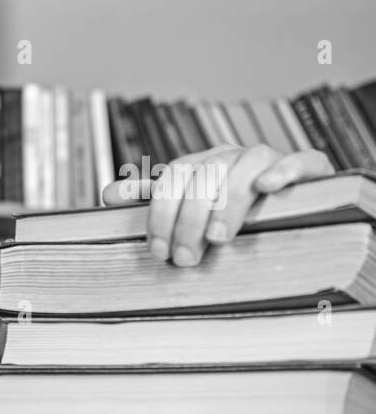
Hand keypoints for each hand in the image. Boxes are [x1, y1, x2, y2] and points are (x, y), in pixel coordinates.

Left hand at [101, 144, 334, 266]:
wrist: (297, 198)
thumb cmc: (232, 207)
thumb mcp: (191, 203)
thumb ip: (155, 199)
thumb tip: (107, 194)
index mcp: (200, 163)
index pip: (172, 179)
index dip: (160, 214)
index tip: (157, 251)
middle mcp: (230, 155)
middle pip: (203, 177)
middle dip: (189, 219)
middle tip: (185, 258)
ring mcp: (267, 158)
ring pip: (243, 168)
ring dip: (227, 203)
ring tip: (218, 239)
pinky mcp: (307, 167)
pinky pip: (297, 160)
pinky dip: (281, 171)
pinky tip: (267, 186)